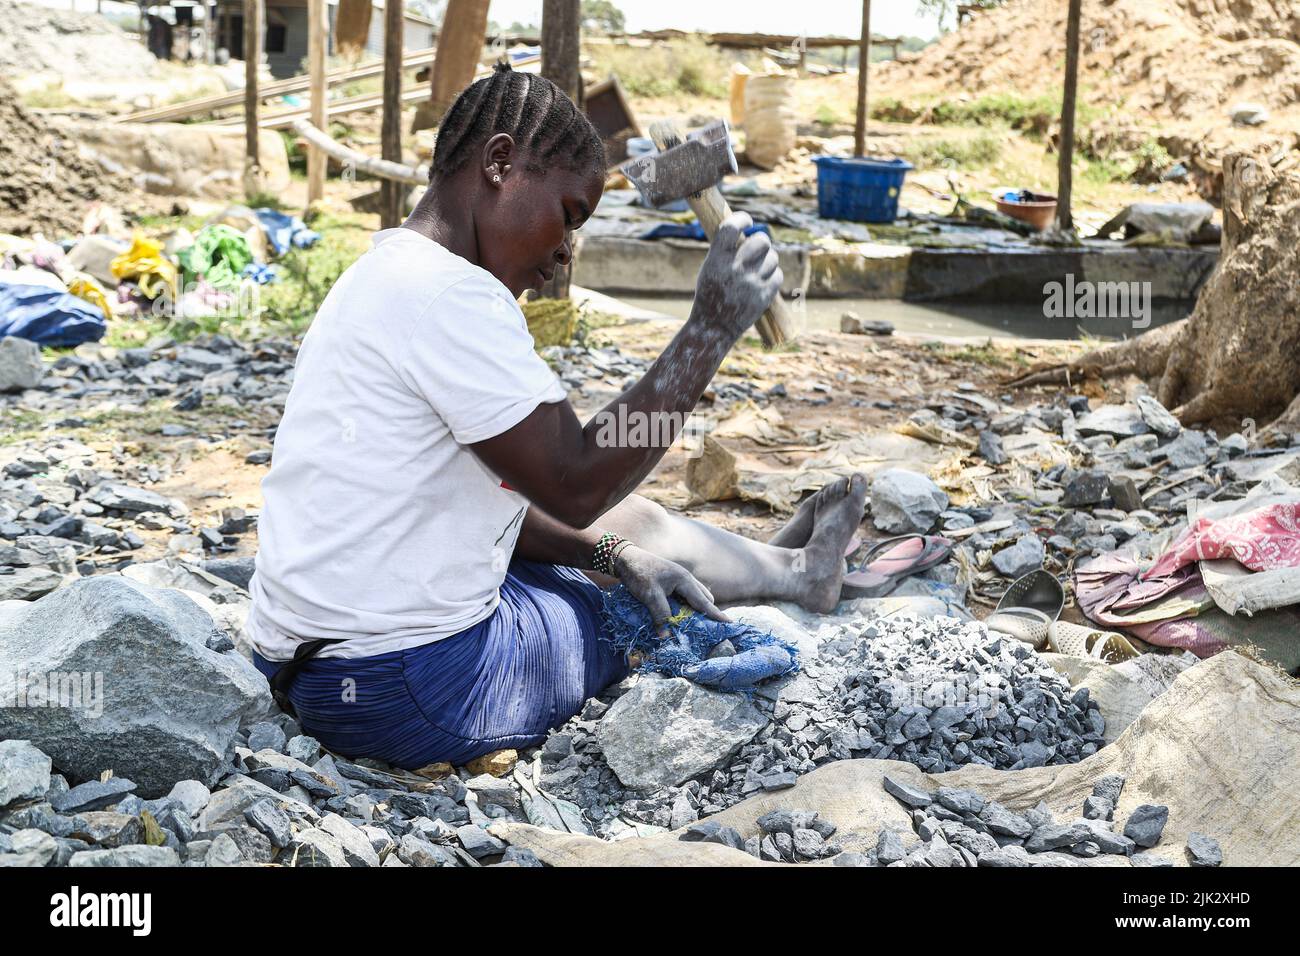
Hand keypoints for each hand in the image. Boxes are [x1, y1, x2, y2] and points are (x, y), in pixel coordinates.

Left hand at [612, 544, 729, 637]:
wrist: (625, 558)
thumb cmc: (639, 574)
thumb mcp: (650, 596)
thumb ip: (660, 615)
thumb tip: (666, 636)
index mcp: (684, 580)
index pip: (704, 601)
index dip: (716, 614)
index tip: (729, 622)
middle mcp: (686, 579)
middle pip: (703, 598)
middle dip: (706, 613)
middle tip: (706, 629)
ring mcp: (679, 579)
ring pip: (695, 596)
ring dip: (695, 609)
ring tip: (692, 624)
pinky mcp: (672, 581)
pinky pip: (686, 595)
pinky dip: (686, 605)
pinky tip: (677, 613)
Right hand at [690, 211, 782, 340]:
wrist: (714, 327)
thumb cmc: (711, 293)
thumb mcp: (710, 268)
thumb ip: (726, 249)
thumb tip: (746, 229)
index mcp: (717, 259)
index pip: (731, 227)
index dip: (742, 219)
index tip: (747, 220)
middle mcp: (735, 269)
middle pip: (761, 240)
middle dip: (761, 242)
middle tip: (756, 248)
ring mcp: (751, 283)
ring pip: (772, 258)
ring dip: (767, 261)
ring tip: (756, 270)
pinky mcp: (764, 296)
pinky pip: (777, 275)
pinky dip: (771, 277)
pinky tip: (761, 283)